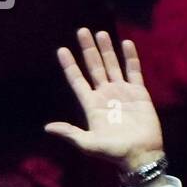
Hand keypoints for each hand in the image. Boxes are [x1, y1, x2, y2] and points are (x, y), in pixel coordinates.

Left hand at [45, 28, 164, 173]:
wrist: (139, 155)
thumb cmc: (113, 153)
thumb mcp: (87, 144)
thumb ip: (69, 133)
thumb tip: (47, 127)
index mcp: (91, 106)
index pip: (77, 80)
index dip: (69, 65)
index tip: (61, 50)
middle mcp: (104, 95)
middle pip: (94, 67)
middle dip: (87, 50)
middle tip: (82, 31)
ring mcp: (121, 92)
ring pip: (112, 65)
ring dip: (106, 49)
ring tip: (100, 33)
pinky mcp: (138, 92)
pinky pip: (133, 70)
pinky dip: (130, 57)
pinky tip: (125, 43)